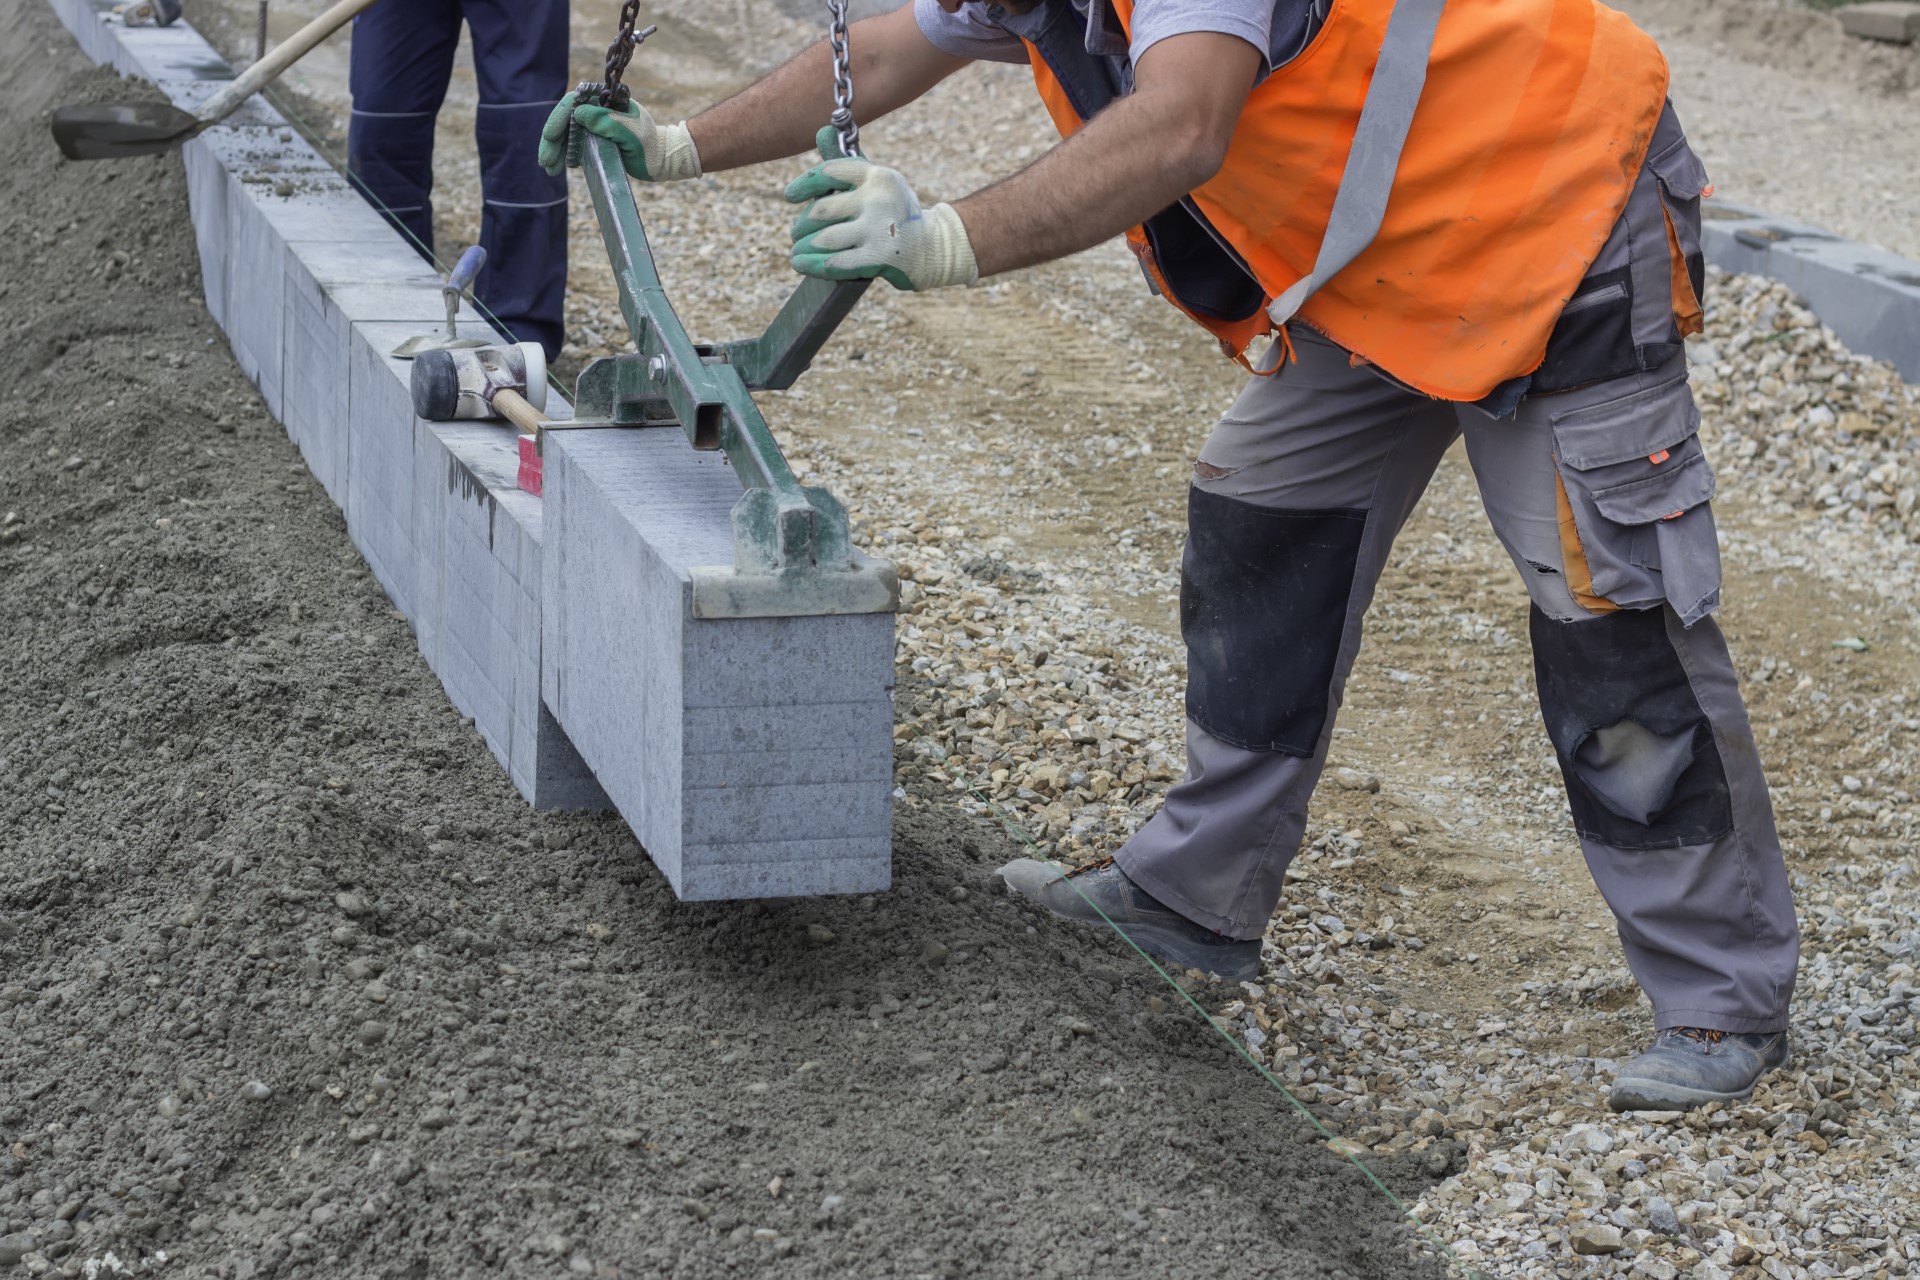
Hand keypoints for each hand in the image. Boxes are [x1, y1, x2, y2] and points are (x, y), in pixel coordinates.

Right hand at [537, 92, 701, 180]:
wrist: (661, 160)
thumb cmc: (650, 144)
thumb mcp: (631, 132)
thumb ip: (607, 121)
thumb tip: (578, 113)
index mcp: (605, 101)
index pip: (573, 103)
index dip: (558, 119)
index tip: (550, 137)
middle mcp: (597, 110)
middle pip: (566, 119)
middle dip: (553, 140)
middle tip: (545, 160)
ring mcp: (595, 125)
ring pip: (567, 133)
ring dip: (556, 150)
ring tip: (549, 168)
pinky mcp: (594, 140)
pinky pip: (574, 144)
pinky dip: (565, 154)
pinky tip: (560, 166)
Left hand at [785, 130, 976, 291]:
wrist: (932, 248)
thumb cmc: (895, 212)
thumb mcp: (876, 183)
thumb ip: (847, 162)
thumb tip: (822, 130)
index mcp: (876, 175)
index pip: (829, 173)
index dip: (804, 184)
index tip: (789, 195)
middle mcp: (878, 199)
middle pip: (822, 210)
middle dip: (803, 224)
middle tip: (796, 232)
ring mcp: (879, 229)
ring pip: (824, 238)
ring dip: (804, 247)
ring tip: (797, 252)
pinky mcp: (879, 257)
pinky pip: (836, 262)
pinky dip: (814, 265)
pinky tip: (802, 264)